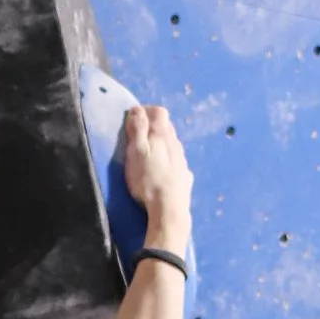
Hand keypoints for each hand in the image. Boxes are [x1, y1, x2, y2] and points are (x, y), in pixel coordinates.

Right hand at [122, 100, 192, 244]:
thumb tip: (137, 110)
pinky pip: (176, 162)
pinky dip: (168, 160)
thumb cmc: (147, 179)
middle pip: (167, 127)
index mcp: (162, 134)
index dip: (146, 111)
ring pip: (172, 144)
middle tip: (139, 135)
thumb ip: (137, 129)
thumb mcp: (136, 151)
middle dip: (153, 126)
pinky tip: (162, 171)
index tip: (134, 118)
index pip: (159, 111)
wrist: (169, 208)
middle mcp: (176, 144)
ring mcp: (183, 161)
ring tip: (149, 154)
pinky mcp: (185, 177)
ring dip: (161, 144)